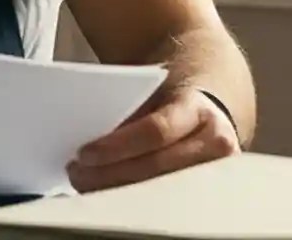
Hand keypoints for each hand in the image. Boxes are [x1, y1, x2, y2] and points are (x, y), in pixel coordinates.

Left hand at [67, 86, 238, 192]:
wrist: (205, 105)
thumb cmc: (169, 96)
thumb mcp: (154, 91)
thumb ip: (129, 111)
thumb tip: (87, 139)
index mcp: (198, 110)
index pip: (156, 131)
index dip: (117, 146)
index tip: (83, 154)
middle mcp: (215, 143)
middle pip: (156, 167)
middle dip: (110, 174)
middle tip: (76, 174)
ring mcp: (215, 171)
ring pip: (159, 190)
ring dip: (116, 189)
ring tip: (85, 184)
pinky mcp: (207, 191)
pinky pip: (164, 200)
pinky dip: (131, 198)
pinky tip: (105, 193)